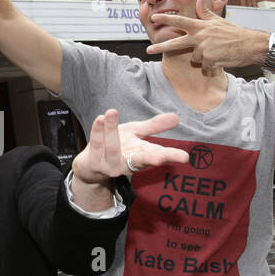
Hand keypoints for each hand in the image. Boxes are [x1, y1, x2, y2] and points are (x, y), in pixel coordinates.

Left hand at [70, 110, 189, 184]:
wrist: (90, 163)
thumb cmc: (117, 145)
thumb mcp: (136, 134)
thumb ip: (154, 126)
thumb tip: (176, 117)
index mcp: (141, 156)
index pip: (159, 156)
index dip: (171, 157)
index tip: (185, 158)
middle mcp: (127, 163)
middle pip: (141, 161)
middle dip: (152, 159)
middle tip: (160, 158)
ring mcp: (110, 165)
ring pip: (112, 148)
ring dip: (111, 130)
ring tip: (111, 111)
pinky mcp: (94, 162)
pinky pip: (97, 145)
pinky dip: (97, 131)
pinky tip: (100, 118)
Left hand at [146, 0, 264, 75]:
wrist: (249, 45)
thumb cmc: (233, 33)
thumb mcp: (218, 20)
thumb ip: (205, 12)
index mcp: (200, 26)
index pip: (180, 21)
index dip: (166, 19)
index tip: (154, 17)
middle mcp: (199, 37)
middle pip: (175, 43)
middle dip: (161, 46)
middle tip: (148, 49)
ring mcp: (203, 49)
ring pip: (194, 58)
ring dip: (203, 59)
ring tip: (216, 53)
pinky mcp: (209, 60)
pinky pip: (204, 67)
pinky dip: (211, 67)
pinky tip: (220, 60)